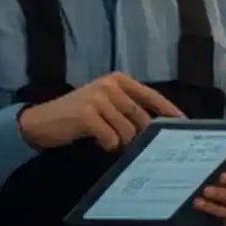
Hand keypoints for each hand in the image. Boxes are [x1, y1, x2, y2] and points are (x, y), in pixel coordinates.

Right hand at [18, 72, 185, 150]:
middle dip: (140, 137)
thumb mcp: (105, 104)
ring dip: (119, 143)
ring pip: (128, 132)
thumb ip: (129, 109)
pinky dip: (106, 145)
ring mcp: (98, 98)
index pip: (152, 96)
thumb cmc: (78, 116)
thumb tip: (157, 128)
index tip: (184, 124)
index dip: (169, 111)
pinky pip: (111, 139)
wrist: (42, 121)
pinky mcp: (87, 114)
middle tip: (129, 146)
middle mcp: (110, 85)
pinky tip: (95, 140)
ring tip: (105, 138)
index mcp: (118, 80)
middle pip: (142, 119)